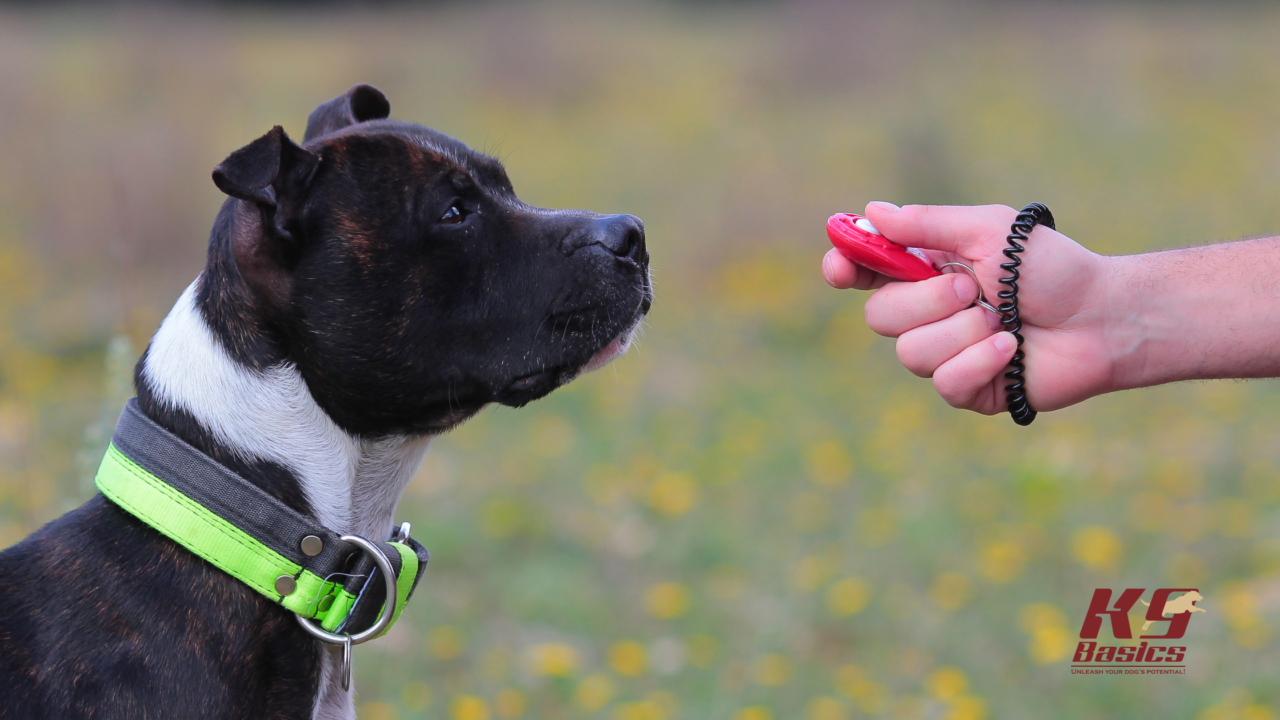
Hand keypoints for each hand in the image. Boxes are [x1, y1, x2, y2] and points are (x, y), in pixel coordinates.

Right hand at [822, 202, 1119, 414]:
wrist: (1103, 316)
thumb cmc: (1053, 268)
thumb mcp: (989, 232)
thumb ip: (928, 224)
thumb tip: (873, 211)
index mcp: (927, 270)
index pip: (866, 271)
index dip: (845, 268)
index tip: (841, 267)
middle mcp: (928, 313)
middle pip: (878, 316)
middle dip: (925, 301)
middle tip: (971, 288)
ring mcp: (946, 354)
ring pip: (911, 353)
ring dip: (963, 331)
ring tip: (1005, 321)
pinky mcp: (968, 389)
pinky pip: (946, 382)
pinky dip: (981, 360)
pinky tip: (1013, 348)